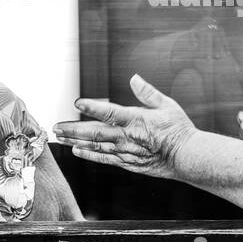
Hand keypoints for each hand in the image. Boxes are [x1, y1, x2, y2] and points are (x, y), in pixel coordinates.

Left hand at [52, 74, 195, 179]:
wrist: (187, 157)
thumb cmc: (179, 130)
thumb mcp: (167, 105)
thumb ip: (147, 92)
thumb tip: (134, 78)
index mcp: (137, 120)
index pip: (110, 112)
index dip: (93, 107)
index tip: (77, 102)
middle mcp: (128, 137)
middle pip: (95, 133)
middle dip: (73, 129)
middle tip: (56, 126)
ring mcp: (126, 152)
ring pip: (95, 146)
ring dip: (76, 141)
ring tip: (59, 137)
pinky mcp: (128, 163)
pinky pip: (104, 159)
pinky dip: (89, 155)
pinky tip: (77, 151)